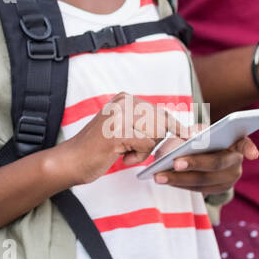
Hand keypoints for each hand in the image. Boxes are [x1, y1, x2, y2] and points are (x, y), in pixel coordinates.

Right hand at [57, 92, 188, 186]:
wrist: (72, 160)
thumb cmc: (99, 149)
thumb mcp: (123, 128)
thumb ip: (145, 124)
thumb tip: (182, 129)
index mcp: (125, 98)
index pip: (161, 112)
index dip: (175, 128)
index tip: (187, 137)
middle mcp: (123, 102)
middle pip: (162, 123)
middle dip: (154, 141)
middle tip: (133, 149)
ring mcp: (120, 115)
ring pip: (156, 134)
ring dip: (145, 150)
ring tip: (124, 152)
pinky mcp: (118, 132)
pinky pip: (146, 145)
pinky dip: (138, 156)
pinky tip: (121, 156)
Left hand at [153, 135, 257, 193]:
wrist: (205, 152)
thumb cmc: (202, 137)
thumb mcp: (200, 130)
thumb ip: (197, 131)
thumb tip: (189, 137)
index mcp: (236, 142)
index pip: (245, 144)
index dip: (249, 149)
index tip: (253, 155)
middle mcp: (235, 162)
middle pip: (216, 164)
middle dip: (194, 164)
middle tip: (175, 163)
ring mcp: (228, 179)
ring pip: (203, 181)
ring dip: (178, 178)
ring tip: (158, 175)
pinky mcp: (217, 190)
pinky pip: (197, 188)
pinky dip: (179, 183)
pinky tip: (163, 178)